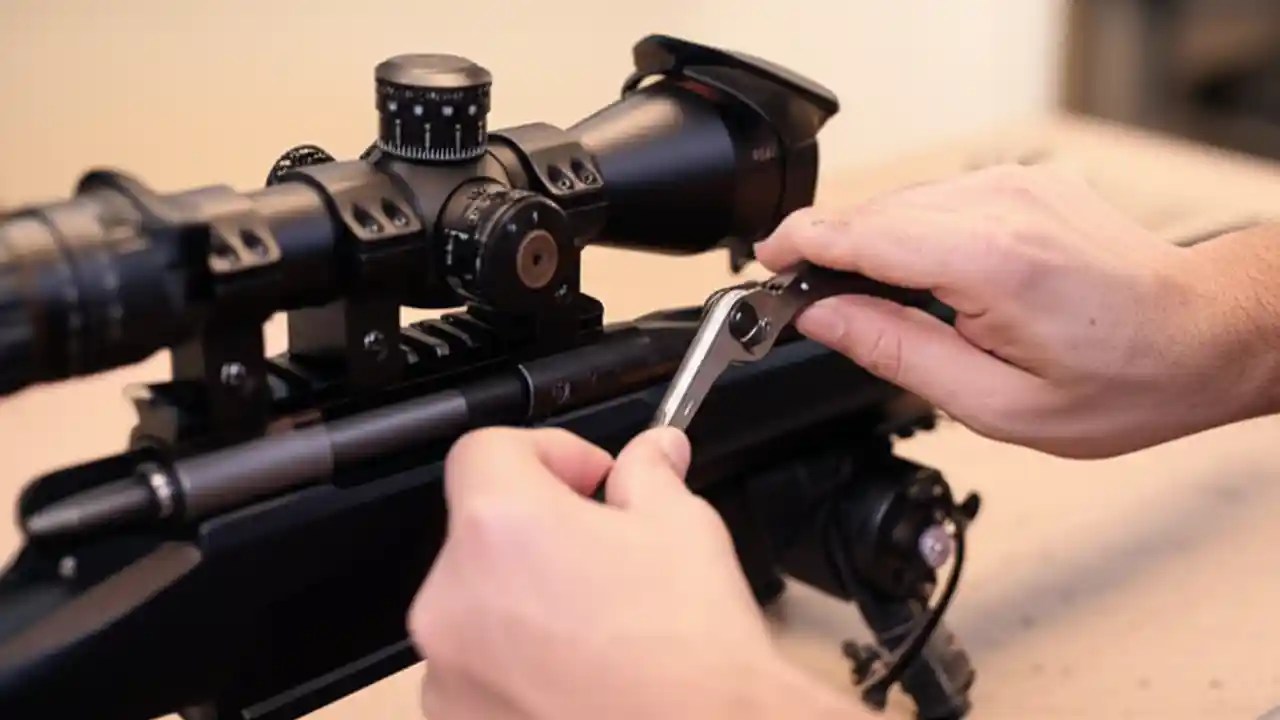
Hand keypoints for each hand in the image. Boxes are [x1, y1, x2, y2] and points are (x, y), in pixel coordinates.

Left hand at [407, 426, 861, 719]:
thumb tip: (653, 451)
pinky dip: (516, 666)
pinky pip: (476, 672)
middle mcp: (451, 599)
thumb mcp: (683, 529)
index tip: (588, 481)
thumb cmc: (691, 651)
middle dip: (540, 533)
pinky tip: (579, 675)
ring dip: (523, 602)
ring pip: (476, 607)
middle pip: (478, 533)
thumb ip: (649, 473)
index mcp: (498, 527)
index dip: (546, 453)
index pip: (485, 450)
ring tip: (597, 626)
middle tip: (605, 555)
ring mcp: (446, 672)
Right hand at [755, 164, 1279, 457]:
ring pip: (901, 203)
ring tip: (865, 303)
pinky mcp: (1022, 183)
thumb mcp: (997, 403)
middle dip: (827, 253)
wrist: (1202, 335)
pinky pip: (937, 199)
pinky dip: (909, 233)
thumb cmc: (1122, 380)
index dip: (797, 248)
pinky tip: (919, 278)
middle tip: (806, 306)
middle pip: (873, 214)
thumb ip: (896, 351)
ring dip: (869, 245)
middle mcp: (1001, 205)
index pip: (860, 233)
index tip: (764, 271)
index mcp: (991, 261)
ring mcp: (1014, 185)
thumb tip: (821, 318)